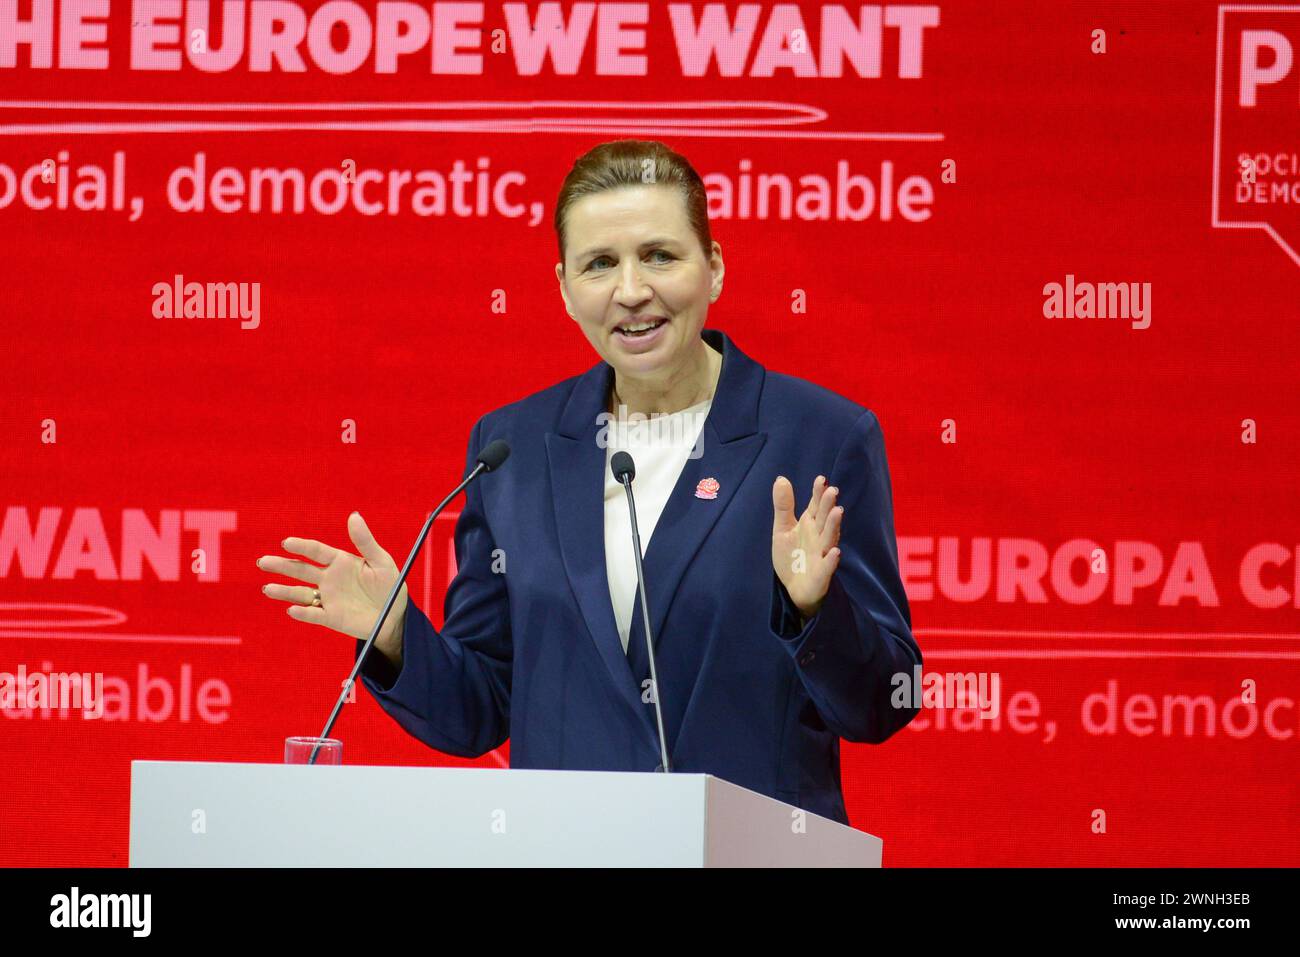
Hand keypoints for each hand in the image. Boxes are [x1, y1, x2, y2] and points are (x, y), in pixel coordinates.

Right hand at [257, 512, 408, 659]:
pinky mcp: (331, 617)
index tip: (287, 543)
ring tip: (268, 588)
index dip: (302, 547)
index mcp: (340, 562)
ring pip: (300, 593)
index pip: (316, 552)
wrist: (394, 616)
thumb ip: (365, 541)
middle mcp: (329, 578)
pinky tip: (292, 610)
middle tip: (263, 562)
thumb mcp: (381, 561)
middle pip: (301, 570)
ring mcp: (328, 598)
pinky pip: (313, 615)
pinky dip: (303, 613)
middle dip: (282, 565)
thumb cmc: (390, 586)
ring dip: (284, 591)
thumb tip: (354, 516)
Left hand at [772, 474, 842, 619]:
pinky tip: (835, 552)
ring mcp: (822, 555)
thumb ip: (784, 506)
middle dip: (828, 506)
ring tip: (838, 511)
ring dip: (834, 526)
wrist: (793, 588)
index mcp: (810, 525)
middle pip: (825, 519)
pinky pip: (828, 566)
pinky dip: (831, 560)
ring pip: (829, 538)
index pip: (816, 506)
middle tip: (832, 490)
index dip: (818, 493)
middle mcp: (818, 537)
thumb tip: (781, 478)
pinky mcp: (821, 574)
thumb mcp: (782, 529)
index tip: (821, 479)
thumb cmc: (791, 556)